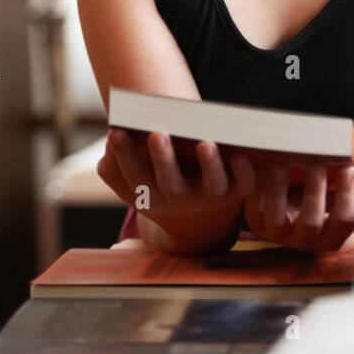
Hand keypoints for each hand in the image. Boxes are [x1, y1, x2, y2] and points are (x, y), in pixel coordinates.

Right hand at [97, 128, 256, 254]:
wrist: (200, 222)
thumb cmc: (162, 188)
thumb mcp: (136, 186)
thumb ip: (117, 170)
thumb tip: (108, 148)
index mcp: (153, 198)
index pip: (136, 177)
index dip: (124, 156)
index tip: (115, 132)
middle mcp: (181, 201)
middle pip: (171, 184)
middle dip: (163, 160)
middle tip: (156, 134)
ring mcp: (211, 198)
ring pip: (212, 185)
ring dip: (209, 165)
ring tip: (204, 143)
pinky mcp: (237, 194)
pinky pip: (244, 186)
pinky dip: (244, 173)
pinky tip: (240, 153)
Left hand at [242, 158, 353, 253]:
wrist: (301, 210)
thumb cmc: (332, 198)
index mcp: (334, 235)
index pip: (345, 219)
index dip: (350, 194)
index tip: (350, 167)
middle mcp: (306, 240)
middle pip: (310, 223)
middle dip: (315, 192)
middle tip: (316, 163)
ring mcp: (279, 234)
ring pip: (276, 219)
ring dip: (277, 190)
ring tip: (281, 164)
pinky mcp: (257, 223)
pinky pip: (251, 207)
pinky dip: (247, 183)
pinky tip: (243, 160)